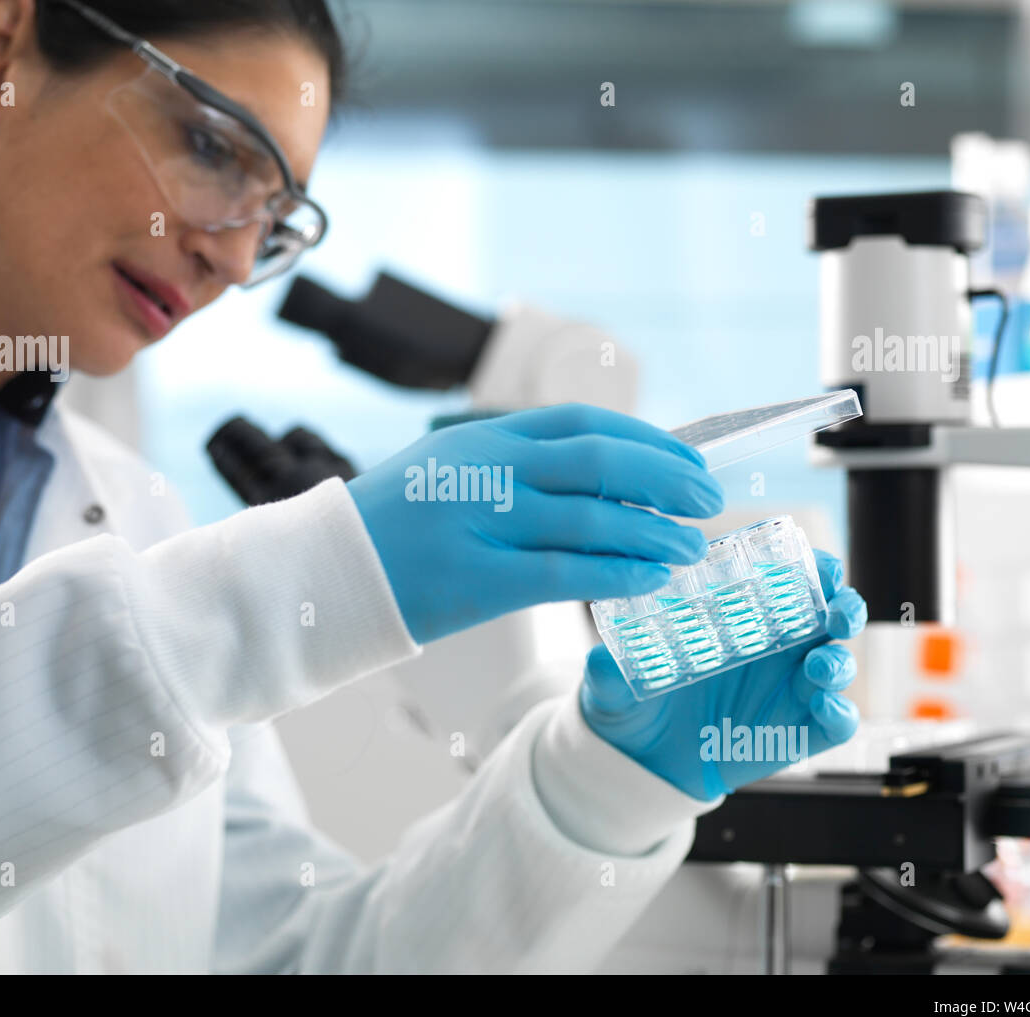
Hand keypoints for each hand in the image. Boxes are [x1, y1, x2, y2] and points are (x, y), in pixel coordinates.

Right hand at [347, 404, 723, 644]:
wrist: (323, 572)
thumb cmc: (393, 525)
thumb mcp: (449, 470)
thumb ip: (514, 467)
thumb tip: (600, 477)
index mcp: (483, 438)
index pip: (583, 424)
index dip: (647, 440)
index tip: (687, 460)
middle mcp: (488, 470)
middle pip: (601, 461)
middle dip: (666, 478)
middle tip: (707, 499)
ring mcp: (482, 522)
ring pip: (593, 518)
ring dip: (654, 532)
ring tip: (690, 547)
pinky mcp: (477, 580)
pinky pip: (566, 573)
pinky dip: (618, 574)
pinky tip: (652, 580)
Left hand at [580, 550, 867, 800]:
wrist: (643, 764)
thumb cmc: (635, 704)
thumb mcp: (614, 684)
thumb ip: (610, 671)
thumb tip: (602, 657)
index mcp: (741, 618)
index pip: (790, 581)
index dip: (812, 568)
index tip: (815, 563)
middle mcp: (775, 649)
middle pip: (832, 616)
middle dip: (844, 606)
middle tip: (836, 611)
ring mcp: (789, 690)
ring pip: (838, 664)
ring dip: (838, 660)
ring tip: (817, 667)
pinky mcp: (797, 733)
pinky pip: (837, 721)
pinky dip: (840, 713)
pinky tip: (824, 708)